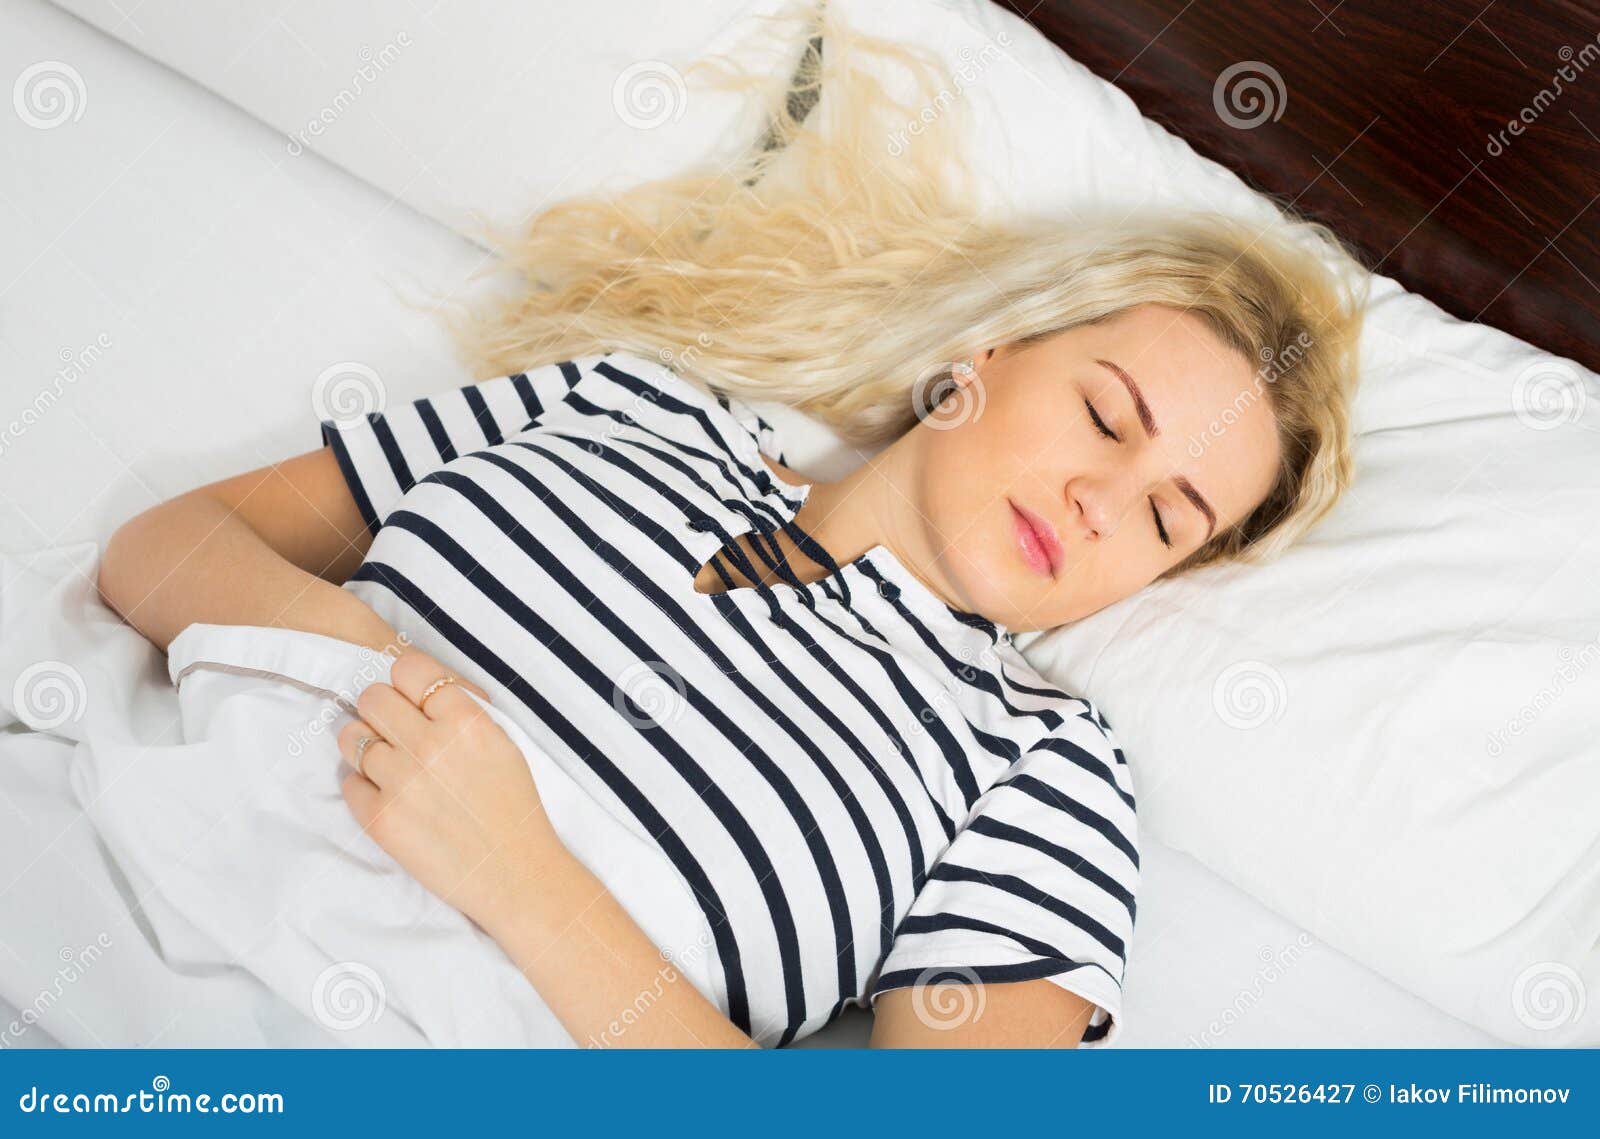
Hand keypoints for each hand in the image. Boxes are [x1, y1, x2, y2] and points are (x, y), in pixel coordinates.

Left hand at [336, 648, 562, 926]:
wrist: (515, 874)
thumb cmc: (514, 808)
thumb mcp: (502, 743)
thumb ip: (462, 712)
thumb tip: (420, 692)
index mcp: (466, 721)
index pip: (409, 669)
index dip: (406, 682)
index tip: (410, 697)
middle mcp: (429, 745)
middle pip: (372, 697)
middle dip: (380, 709)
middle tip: (393, 729)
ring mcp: (400, 782)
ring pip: (352, 737)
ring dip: (366, 746)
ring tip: (389, 764)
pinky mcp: (380, 819)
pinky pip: (347, 782)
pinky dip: (362, 786)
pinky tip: (389, 795)